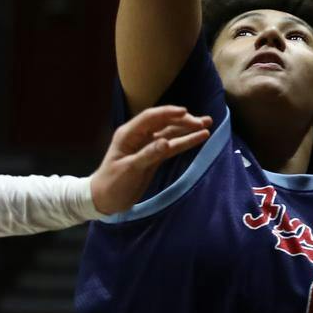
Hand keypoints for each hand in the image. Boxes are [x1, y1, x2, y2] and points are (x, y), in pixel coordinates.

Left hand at [89, 104, 212, 215]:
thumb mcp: (129, 170)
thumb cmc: (112, 183)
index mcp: (128, 134)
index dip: (168, 113)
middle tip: (203, 122)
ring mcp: (148, 146)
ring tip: (207, 124)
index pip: (150, 117)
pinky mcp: (154, 157)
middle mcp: (139, 136)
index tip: (186, 112)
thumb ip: (148, 155)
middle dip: (183, 121)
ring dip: (187, 129)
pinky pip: (172, 147)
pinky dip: (184, 142)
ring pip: (170, 133)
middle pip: (164, 123)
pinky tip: (198, 138)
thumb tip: (167, 142)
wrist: (105, 200)